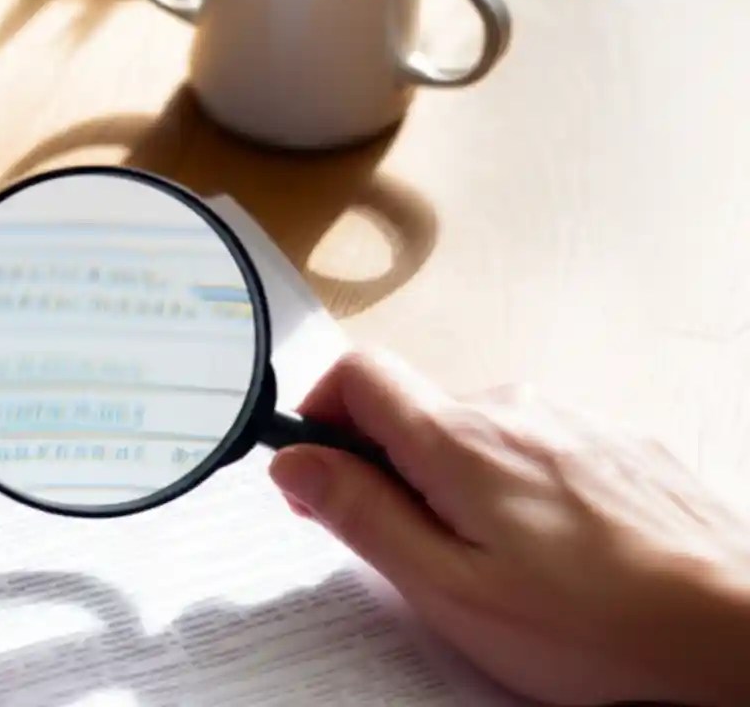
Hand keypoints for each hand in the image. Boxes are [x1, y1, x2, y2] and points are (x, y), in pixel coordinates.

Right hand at [269, 351, 749, 706]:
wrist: (733, 629)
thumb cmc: (597, 625)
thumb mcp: (447, 588)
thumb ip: (360, 515)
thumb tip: (296, 463)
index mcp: (459, 442)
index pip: (357, 373)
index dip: (319, 412)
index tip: (319, 470)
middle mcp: (513, 411)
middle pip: (412, 408)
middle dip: (385, 466)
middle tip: (403, 543)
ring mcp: (569, 421)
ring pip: (473, 430)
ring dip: (452, 479)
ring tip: (488, 559)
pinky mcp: (611, 442)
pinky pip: (531, 445)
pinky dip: (512, 484)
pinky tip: (546, 547)